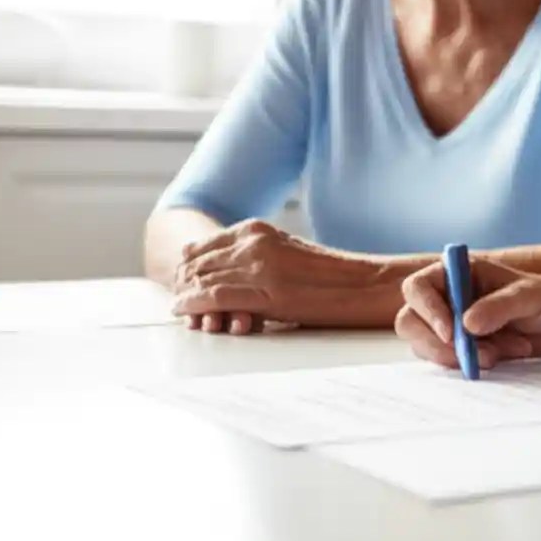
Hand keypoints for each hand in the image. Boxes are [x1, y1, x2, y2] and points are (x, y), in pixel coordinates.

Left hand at [172, 220, 391, 330]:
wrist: (365, 284)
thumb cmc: (332, 277)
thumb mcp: (287, 255)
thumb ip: (258, 258)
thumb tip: (229, 274)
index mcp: (259, 230)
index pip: (206, 244)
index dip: (189, 264)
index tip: (182, 280)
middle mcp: (254, 242)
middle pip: (200, 261)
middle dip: (184, 281)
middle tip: (176, 298)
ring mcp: (258, 265)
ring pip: (203, 278)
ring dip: (186, 295)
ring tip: (178, 308)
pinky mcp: (265, 291)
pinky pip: (216, 296)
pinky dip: (194, 304)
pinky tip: (184, 310)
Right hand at [395, 257, 540, 369]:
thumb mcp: (528, 297)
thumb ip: (499, 307)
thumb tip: (467, 324)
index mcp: (455, 272)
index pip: (418, 288)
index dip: (427, 310)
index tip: (452, 333)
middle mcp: (444, 296)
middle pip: (410, 321)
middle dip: (435, 343)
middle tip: (468, 357)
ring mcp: (447, 323)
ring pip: (424, 345)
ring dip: (456, 356)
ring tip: (498, 354)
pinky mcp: (457, 347)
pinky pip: (444, 360)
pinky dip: (468, 364)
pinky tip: (501, 356)